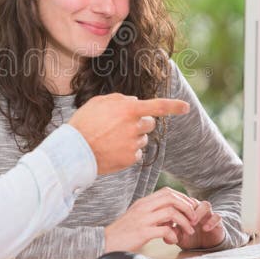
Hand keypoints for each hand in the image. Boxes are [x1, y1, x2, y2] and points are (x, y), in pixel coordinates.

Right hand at [69, 93, 188, 174]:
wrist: (74, 150)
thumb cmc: (84, 123)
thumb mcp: (98, 102)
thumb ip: (119, 99)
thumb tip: (135, 101)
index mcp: (128, 110)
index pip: (158, 106)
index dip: (174, 106)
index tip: (186, 107)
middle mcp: (134, 127)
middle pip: (150, 124)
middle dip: (141, 123)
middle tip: (123, 125)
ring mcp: (132, 144)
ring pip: (142, 139)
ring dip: (133, 137)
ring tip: (112, 139)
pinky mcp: (129, 159)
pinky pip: (136, 154)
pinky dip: (128, 152)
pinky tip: (113, 150)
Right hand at [103, 187, 197, 252]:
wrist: (106, 241)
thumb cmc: (123, 231)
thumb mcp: (138, 217)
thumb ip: (154, 214)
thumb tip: (172, 217)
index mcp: (143, 202)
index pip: (167, 192)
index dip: (182, 198)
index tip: (190, 208)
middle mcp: (144, 207)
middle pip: (171, 198)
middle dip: (187, 207)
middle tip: (193, 218)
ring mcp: (143, 219)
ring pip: (171, 213)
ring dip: (184, 222)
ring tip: (188, 231)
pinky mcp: (143, 232)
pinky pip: (165, 230)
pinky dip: (173, 235)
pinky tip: (173, 240)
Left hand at [174, 198, 225, 249]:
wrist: (206, 245)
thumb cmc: (190, 238)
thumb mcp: (180, 238)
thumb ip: (173, 234)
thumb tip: (165, 235)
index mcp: (186, 210)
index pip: (180, 202)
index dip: (175, 207)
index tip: (169, 217)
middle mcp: (197, 209)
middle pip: (192, 201)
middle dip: (186, 209)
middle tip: (182, 219)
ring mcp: (208, 214)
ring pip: (205, 205)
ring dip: (199, 212)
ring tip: (193, 223)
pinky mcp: (217, 221)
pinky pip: (217, 216)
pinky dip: (211, 221)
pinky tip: (205, 228)